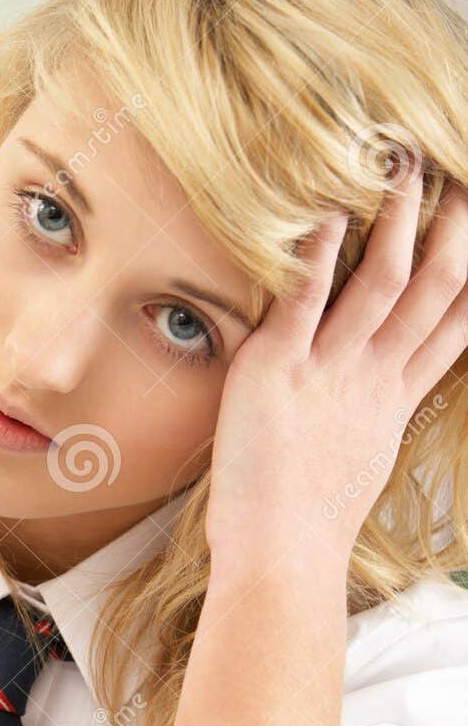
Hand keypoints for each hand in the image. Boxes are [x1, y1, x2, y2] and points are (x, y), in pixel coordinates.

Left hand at [204, 166, 467, 579]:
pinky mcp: (276, 370)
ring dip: (398, 219)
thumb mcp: (359, 459)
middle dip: (457, 229)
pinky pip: (306, 299)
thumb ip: (370, 412)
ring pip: (383, 280)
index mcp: (394, 399)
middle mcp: (373, 377)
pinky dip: (317, 253)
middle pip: (436, 289)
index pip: (454, 324)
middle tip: (466, 175)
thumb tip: (378, 392)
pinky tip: (326, 211)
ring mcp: (329, 371)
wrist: (280, 560)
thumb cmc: (306, 523)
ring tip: (403, 165)